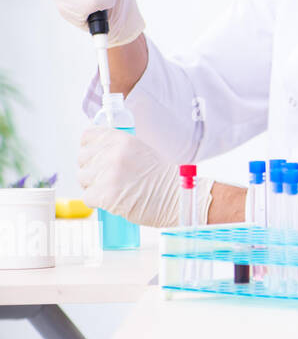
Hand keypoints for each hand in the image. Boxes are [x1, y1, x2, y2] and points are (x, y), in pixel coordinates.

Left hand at [77, 127, 210, 226]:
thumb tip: (93, 151)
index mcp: (122, 139)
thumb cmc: (160, 178)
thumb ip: (117, 148)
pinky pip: (87, 197)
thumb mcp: (140, 151)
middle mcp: (113, 153)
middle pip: (82, 159)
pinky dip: (98, 202)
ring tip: (115, 189)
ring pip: (82, 178)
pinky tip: (115, 199)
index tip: (98, 156)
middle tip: (111, 177)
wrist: (176, 197)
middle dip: (92, 169)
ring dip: (94, 186)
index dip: (91, 148)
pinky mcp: (105, 194)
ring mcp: (108, 174)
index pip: (88, 136)